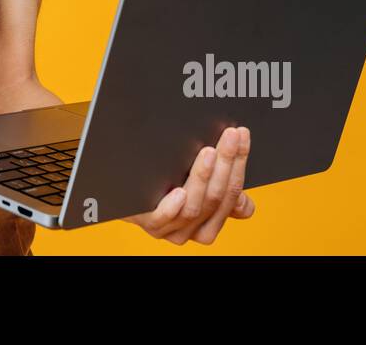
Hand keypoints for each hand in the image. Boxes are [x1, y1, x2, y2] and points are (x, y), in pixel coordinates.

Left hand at [122, 126, 255, 244]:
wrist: (119, 184)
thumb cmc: (161, 181)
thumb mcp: (194, 180)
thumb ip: (218, 189)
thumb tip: (246, 203)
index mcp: (210, 222)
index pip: (233, 196)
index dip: (240, 164)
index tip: (242, 135)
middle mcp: (193, 229)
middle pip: (216, 198)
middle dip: (226, 163)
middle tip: (230, 135)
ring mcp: (170, 228)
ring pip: (194, 207)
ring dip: (203, 177)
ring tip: (208, 152)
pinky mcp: (148, 223)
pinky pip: (163, 218)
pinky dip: (173, 206)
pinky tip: (179, 191)